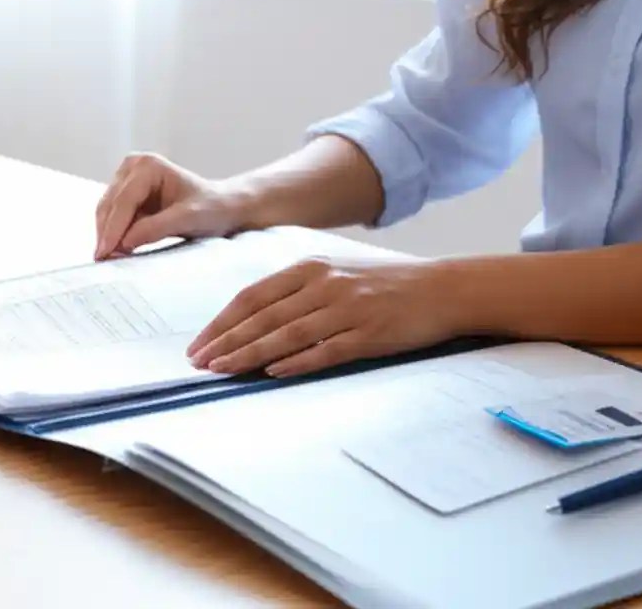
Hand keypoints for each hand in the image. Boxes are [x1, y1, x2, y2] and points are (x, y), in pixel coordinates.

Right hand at [94, 153, 245, 259]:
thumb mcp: (188, 219)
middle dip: (107, 234)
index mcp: (148, 166)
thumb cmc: (211, 209)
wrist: (222, 207)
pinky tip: (115, 252)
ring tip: (108, 260)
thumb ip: (156, 228)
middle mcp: (133, 167)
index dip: (113, 228)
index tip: (105, 253)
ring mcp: (127, 180)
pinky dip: (113, 235)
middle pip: (110, 205)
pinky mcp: (127, 196)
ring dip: (107, 236)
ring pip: (107, 212)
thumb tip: (124, 242)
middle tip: (103, 261)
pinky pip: (113, 218)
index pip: (124, 201)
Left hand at [186, 257, 462, 377]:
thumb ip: (296, 293)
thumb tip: (252, 320)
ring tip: (223, 370)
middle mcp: (324, 284)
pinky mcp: (369, 333)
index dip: (222, 321)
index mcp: (310, 268)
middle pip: (263, 316)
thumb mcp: (335, 275)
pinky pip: (326, 350)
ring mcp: (347, 308)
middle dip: (226, 341)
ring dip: (251, 354)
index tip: (198, 343)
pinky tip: (273, 374)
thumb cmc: (383, 286)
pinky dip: (297, 362)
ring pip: (287, 334)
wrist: (443, 289)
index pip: (252, 296)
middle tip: (199, 362)